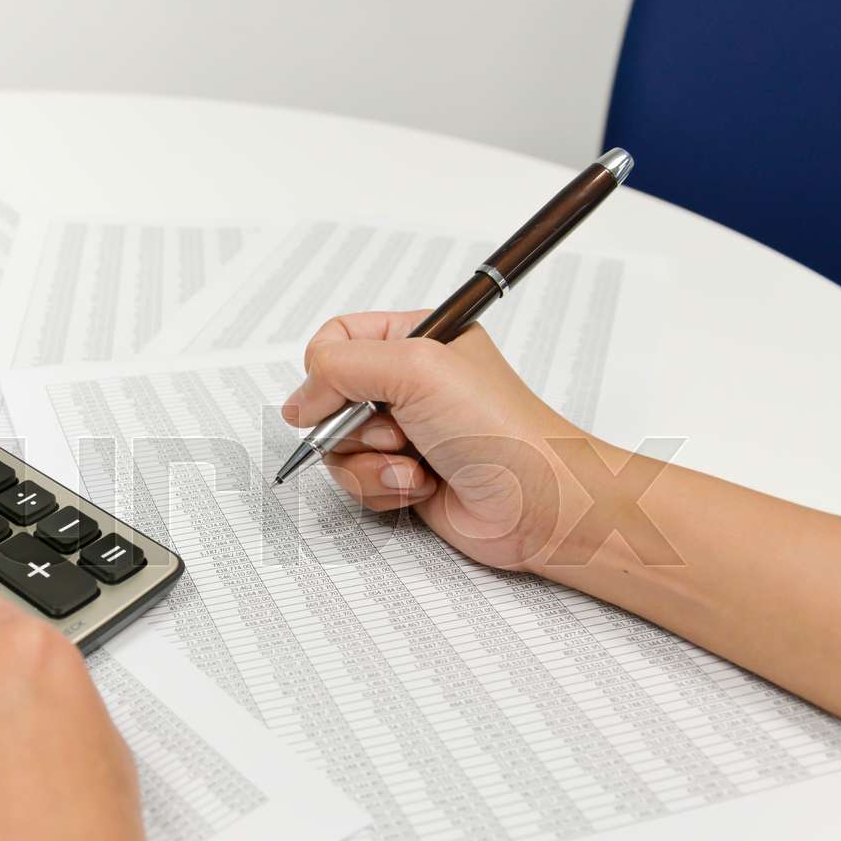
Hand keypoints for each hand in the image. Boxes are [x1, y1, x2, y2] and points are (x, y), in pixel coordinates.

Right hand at [282, 309, 582, 571]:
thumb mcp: (416, 368)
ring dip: (370, 461)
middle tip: (396, 429)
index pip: (337, 337)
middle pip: (330, 398)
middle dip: (352, 424)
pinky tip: (422, 486)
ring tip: (415, 463)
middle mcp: (409, 383)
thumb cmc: (501, 428)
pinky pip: (357, 481)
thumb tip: (298, 401)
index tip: (336, 394)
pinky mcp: (404, 475)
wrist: (541, 503)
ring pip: (338, 446)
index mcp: (418, 337)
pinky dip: (382, 487)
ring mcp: (406, 432)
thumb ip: (341, 367)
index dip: (326, 368)